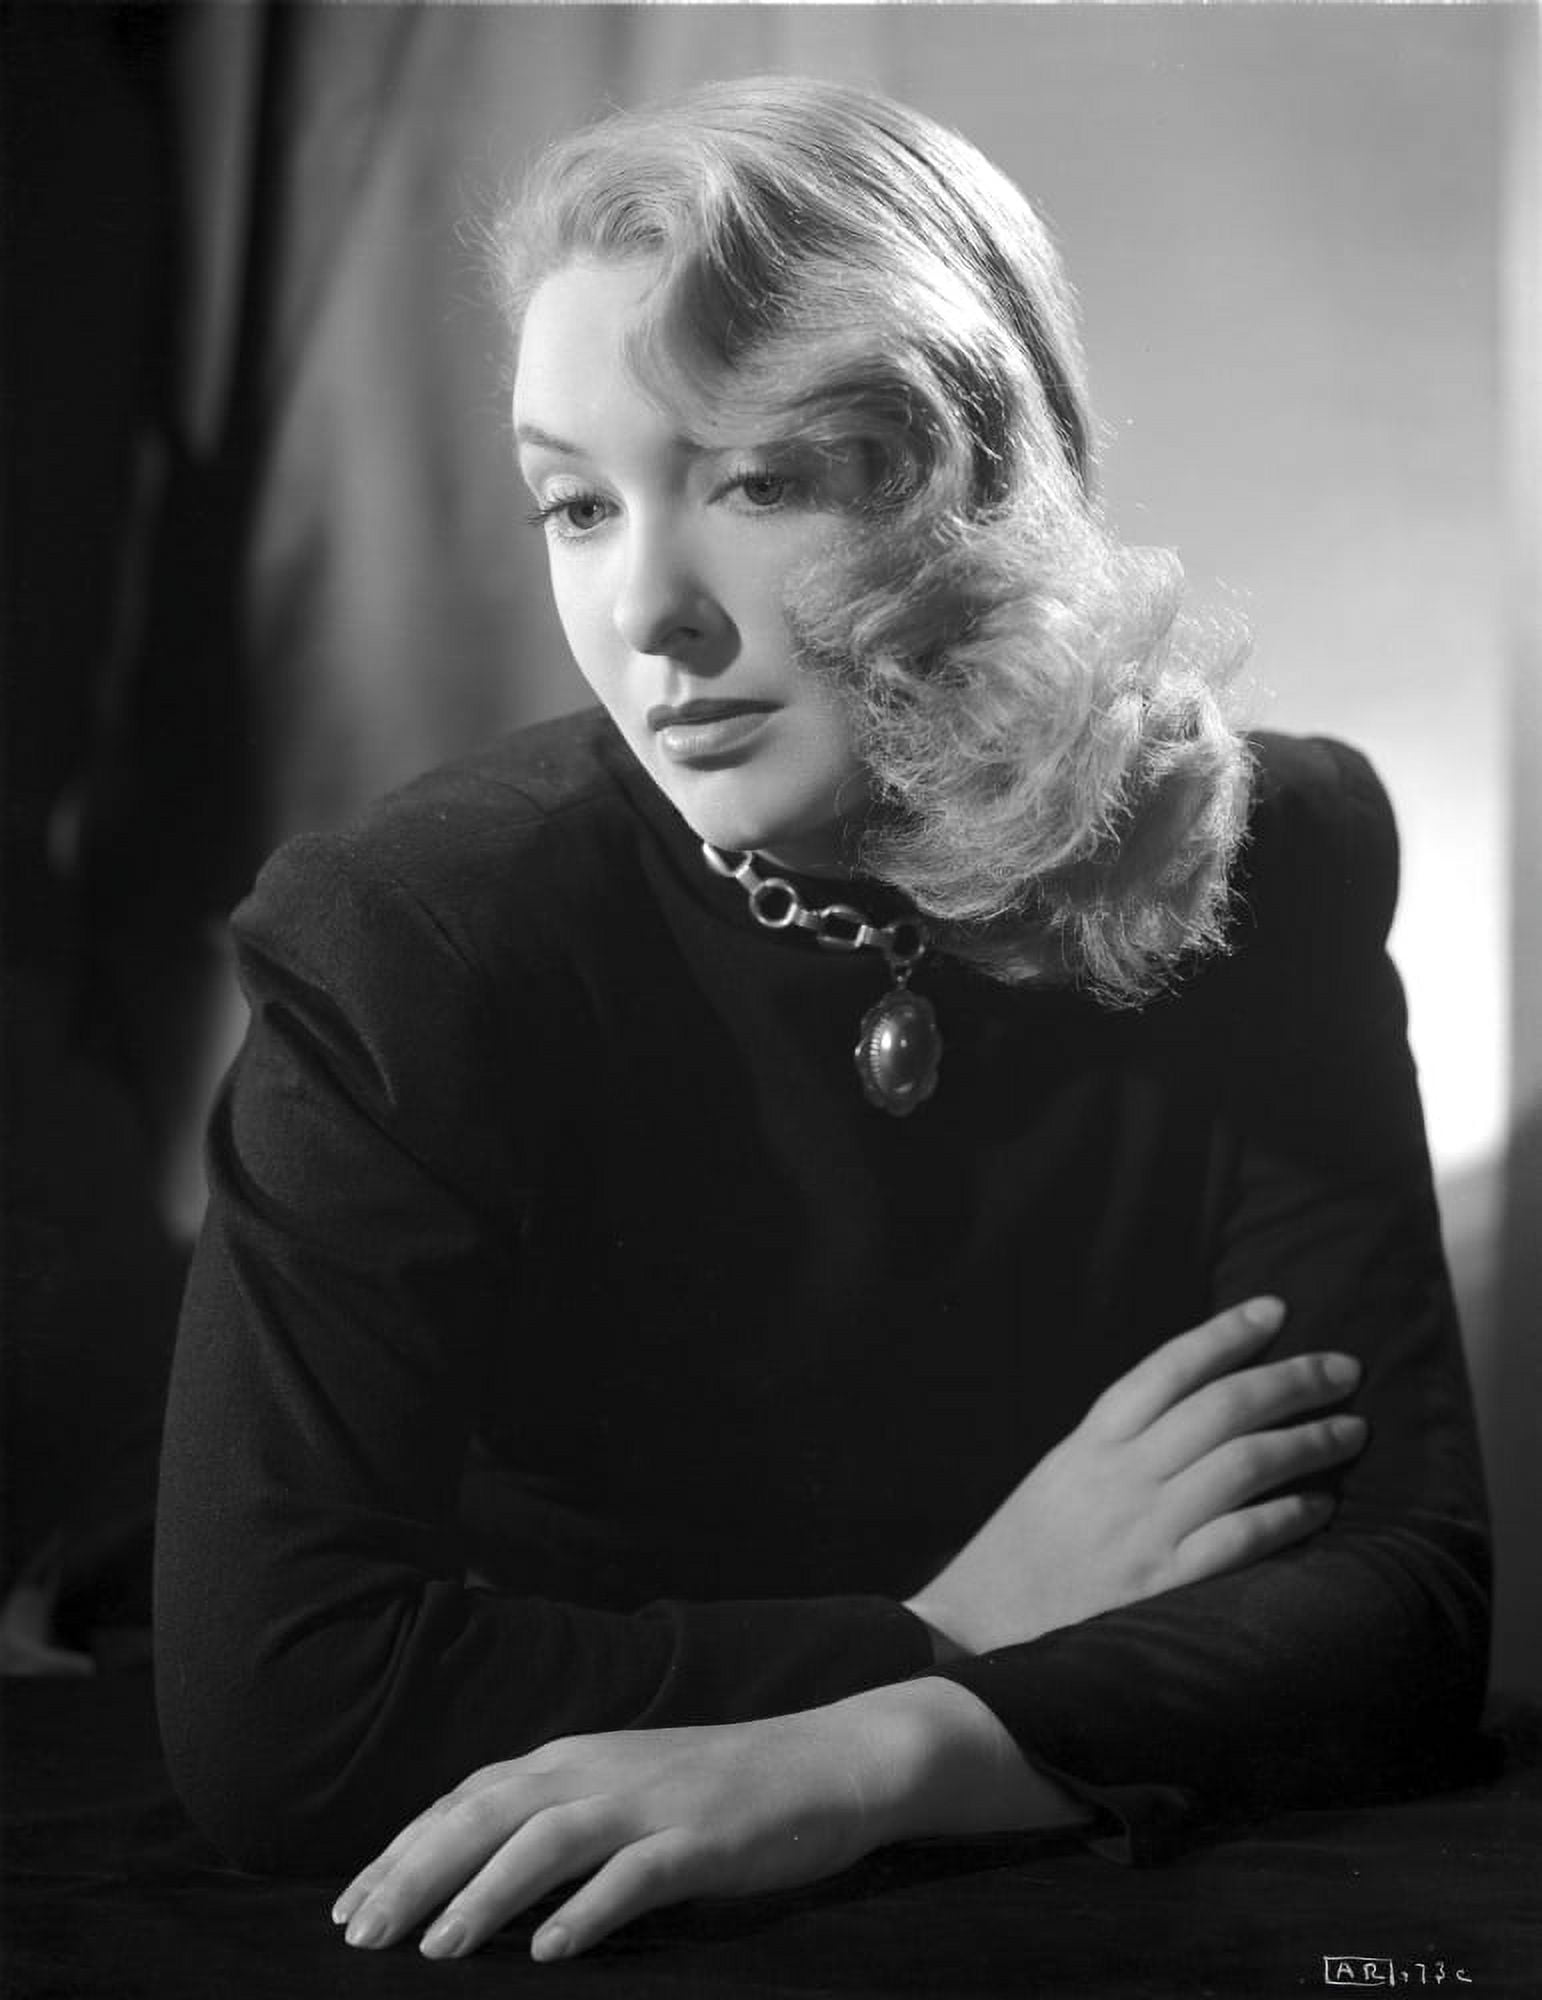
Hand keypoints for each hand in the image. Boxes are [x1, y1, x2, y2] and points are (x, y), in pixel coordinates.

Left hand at [330, 1680, 1085, 1962]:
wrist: (831, 1761)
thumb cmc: (720, 1787)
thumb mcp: (625, 1786)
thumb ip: (558, 1815)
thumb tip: (474, 1869)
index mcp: (576, 1759)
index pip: (468, 1799)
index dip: (403, 1848)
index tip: (348, 1904)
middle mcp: (601, 1769)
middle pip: (490, 1814)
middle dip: (417, 1871)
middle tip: (358, 1933)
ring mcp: (654, 1802)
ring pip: (550, 1838)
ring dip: (486, 1890)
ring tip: (434, 1947)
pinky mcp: (704, 1839)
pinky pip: (637, 1875)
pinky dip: (588, 1910)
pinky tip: (550, 1950)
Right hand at [906, 1295, 1365, 1654]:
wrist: (976, 1632)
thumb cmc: (1022, 1553)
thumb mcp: (1059, 1475)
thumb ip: (1118, 1444)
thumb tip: (1197, 1410)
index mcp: (1090, 1441)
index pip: (1168, 1367)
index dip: (1226, 1333)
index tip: (1275, 1309)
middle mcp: (1120, 1474)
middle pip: (1223, 1406)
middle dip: (1292, 1379)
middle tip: (1344, 1367)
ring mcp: (1143, 1529)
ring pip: (1244, 1463)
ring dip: (1307, 1441)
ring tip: (1352, 1430)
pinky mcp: (1162, 1586)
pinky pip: (1242, 1538)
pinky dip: (1290, 1515)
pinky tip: (1322, 1506)